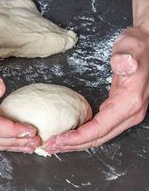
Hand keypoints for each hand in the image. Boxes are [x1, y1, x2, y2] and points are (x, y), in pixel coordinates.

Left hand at [45, 27, 148, 152]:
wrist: (146, 44)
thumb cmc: (136, 45)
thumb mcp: (131, 47)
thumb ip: (126, 58)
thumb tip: (124, 64)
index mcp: (130, 101)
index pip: (100, 128)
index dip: (78, 137)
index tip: (58, 140)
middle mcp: (131, 112)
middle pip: (99, 138)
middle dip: (74, 144)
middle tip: (51, 146)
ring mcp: (127, 113)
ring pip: (101, 136)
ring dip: (78, 142)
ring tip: (57, 144)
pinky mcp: (122, 110)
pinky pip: (101, 128)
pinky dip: (85, 134)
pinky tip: (72, 134)